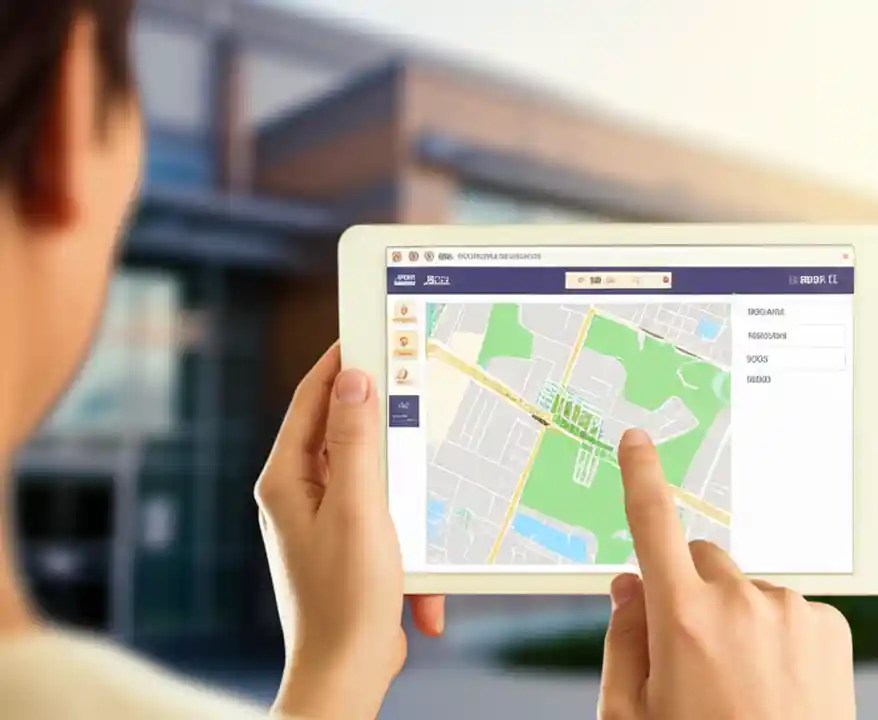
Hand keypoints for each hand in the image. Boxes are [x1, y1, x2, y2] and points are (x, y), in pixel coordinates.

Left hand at [255, 344, 444, 718]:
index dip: (339, 363)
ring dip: (410, 507)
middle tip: (423, 402)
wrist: (347, 673)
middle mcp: (300, 497)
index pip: (311, 400)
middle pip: (348, 438)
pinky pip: (389, 527)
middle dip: (391, 435)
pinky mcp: (351, 550)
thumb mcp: (359, 507)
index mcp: (287, 480)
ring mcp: (325, 524)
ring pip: (377, 483)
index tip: (371, 331)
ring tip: (431, 521)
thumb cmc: (347, 595)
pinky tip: (423, 589)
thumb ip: (356, 440)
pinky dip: (412, 551)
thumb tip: (352, 378)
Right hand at [598, 430, 855, 719]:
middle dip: (687, 587)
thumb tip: (629, 586)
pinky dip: (776, 635)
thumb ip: (622, 641)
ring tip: (741, 686)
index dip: (640, 477)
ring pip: (746, 591)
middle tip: (686, 650)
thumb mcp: (631, 716)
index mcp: (682, 619)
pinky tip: (776, 687)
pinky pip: (789, 612)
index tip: (636, 442)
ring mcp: (792, 612)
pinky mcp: (830, 628)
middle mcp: (740, 602)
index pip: (653, 525)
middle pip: (701, 560)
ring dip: (736, 617)